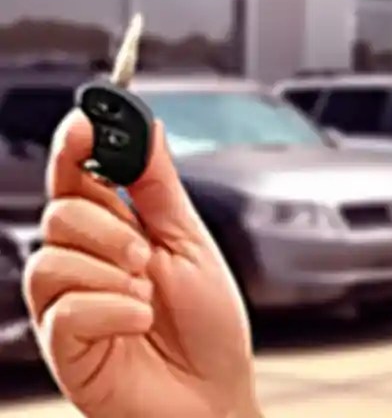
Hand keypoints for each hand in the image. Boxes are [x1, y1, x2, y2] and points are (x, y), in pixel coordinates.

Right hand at [23, 111, 260, 417]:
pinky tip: (137, 322)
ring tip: (146, 296)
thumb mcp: (191, 243)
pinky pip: (63, 309)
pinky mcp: (64, 346)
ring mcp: (68, 306)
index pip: (77, 179)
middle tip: (146, 255)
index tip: (85, 124)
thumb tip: (148, 128)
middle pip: (59, 213)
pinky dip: (111, 310)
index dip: (75, 148)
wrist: (216, 396)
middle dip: (108, 227)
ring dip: (112, 272)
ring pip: (52, 259)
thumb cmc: (209, 327)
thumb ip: (159, 187)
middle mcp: (84, 265)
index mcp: (114, 233)